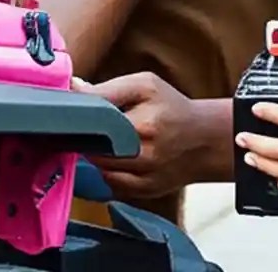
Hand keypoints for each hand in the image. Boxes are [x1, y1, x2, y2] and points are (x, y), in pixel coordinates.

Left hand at [73, 73, 214, 198]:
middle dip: (87, 139)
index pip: (93, 125)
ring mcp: (145, 177)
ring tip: (107, 142)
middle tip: (91, 128)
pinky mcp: (144, 191)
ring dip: (97, 156)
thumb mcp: (145, 85)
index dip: (79, 120)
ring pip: (100, 169)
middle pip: (93, 151)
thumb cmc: (172, 108)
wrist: (203, 141)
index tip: (77, 115)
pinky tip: (117, 159)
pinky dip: (108, 172)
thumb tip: (74, 88)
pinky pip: (111, 185)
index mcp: (143, 125)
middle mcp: (144, 155)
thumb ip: (108, 88)